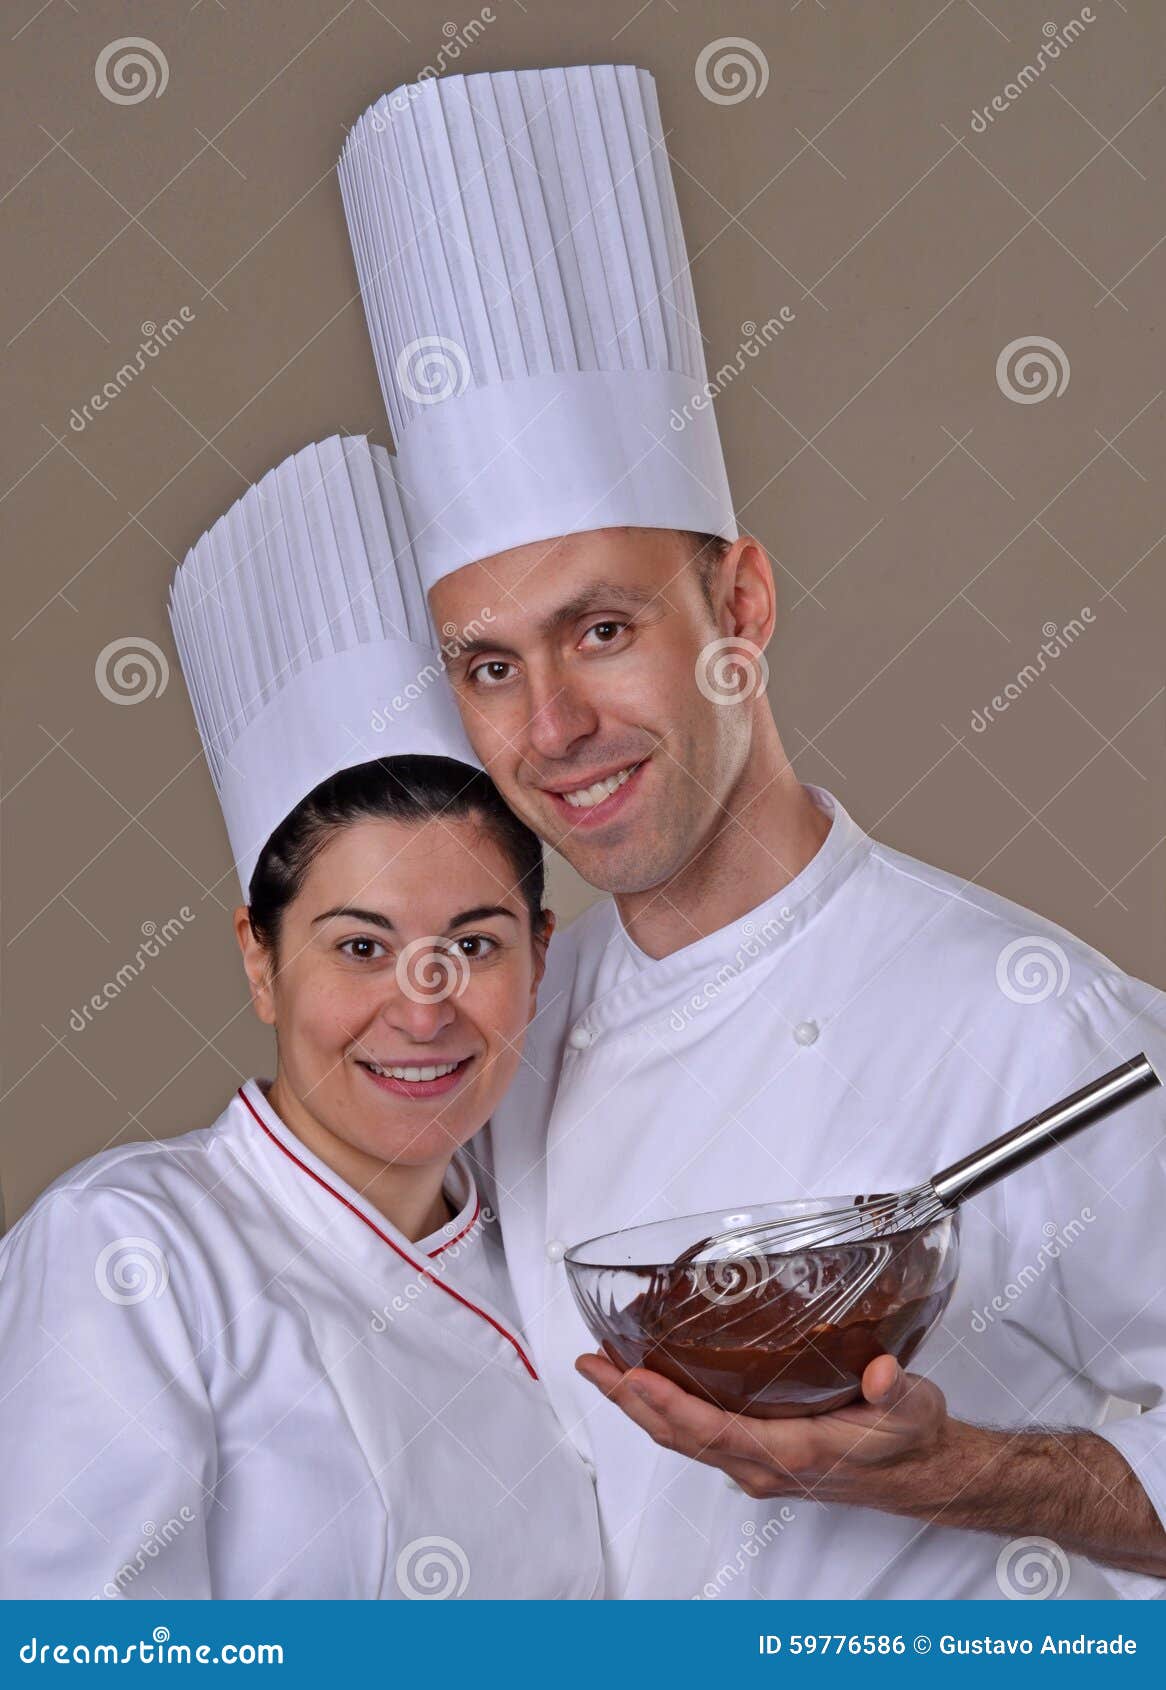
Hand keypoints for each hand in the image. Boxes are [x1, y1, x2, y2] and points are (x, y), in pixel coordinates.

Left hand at [575, 1349, 952, 1505]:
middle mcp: (766, 1466)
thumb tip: (878, 1373)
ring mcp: (758, 1466)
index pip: (715, 1432)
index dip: (669, 1406)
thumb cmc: (911, 1439)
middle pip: (682, 1437)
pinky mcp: (759, 1456)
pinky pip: (700, 1437)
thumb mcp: (912, 1408)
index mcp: (795, 1453)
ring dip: (640, 1406)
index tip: (631, 1377)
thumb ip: (894, 1390)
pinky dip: (666, 1410)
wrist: (923, 1475)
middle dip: (631, 1401)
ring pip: (685, 1440)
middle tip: (591, 1363)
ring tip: (603, 1367)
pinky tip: (650, 1383)